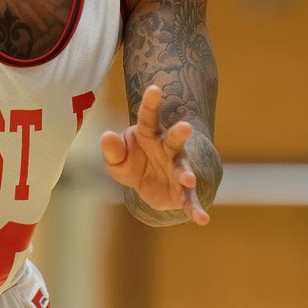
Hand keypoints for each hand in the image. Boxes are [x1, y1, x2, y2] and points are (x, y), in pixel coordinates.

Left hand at [100, 85, 210, 224]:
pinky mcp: (181, 191)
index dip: (151, 103)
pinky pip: (189, 199)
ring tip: (189, 179)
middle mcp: (167, 148)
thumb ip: (112, 149)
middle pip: (173, 139)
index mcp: (149, 134)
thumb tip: (106, 136)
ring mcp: (177, 168)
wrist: (146, 184)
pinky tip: (202, 219)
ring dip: (187, 172)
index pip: (149, 117)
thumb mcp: (116, 158)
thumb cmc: (130, 162)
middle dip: (179, 133)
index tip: (155, 88)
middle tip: (185, 127)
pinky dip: (195, 209)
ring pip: (183, 167)